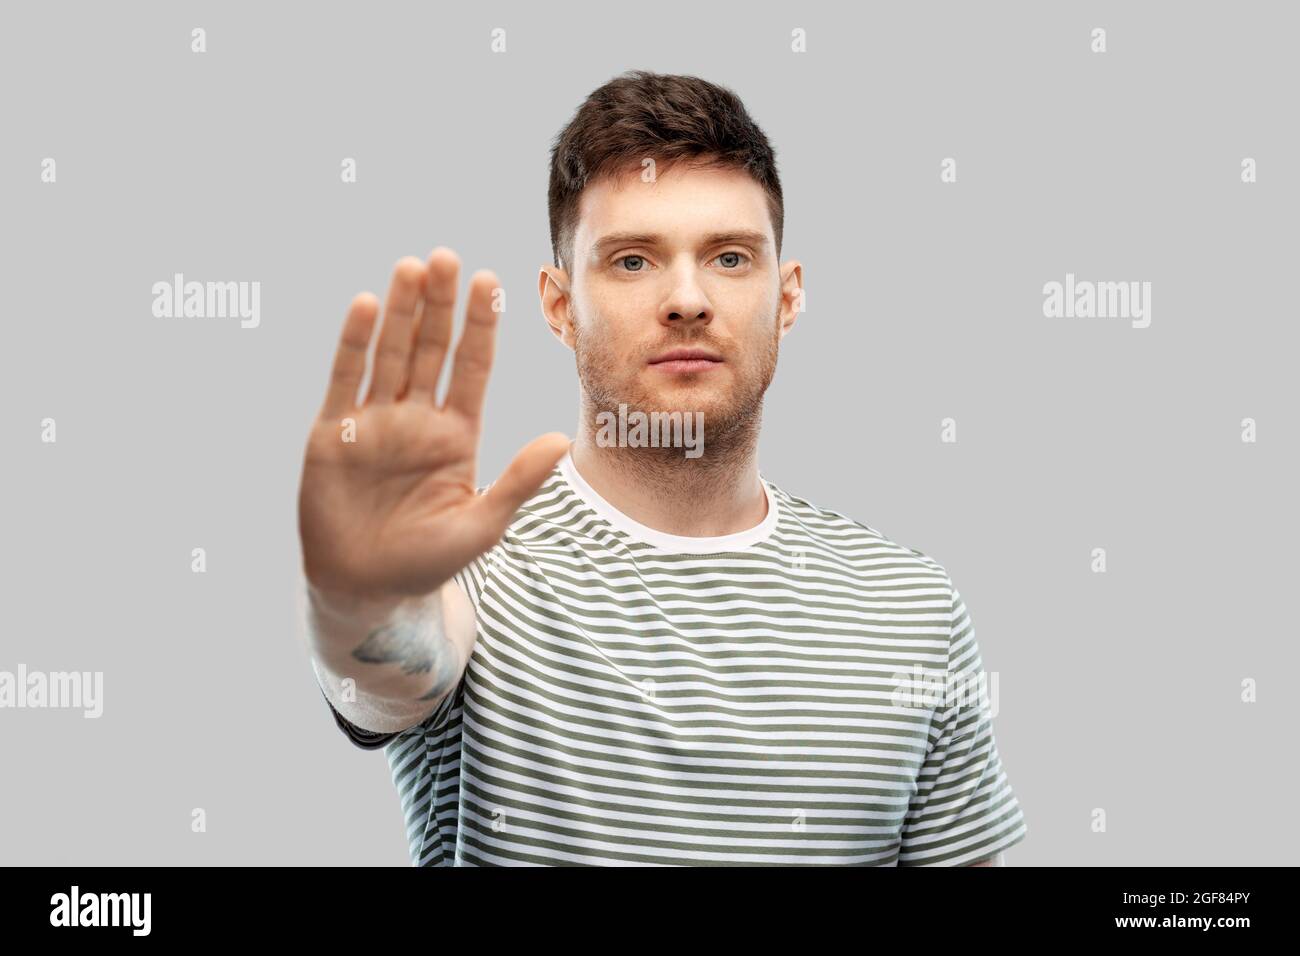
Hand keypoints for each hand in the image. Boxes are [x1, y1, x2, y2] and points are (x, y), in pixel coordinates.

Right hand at [297, 248, 567, 598]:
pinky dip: (355, 344)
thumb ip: (518, 481)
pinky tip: (368, 306)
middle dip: (439, 305)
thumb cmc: (427, 562)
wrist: (365, 588)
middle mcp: (417, 418)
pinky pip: (345, 380)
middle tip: (447, 257)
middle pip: (431, 349)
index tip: (492, 282)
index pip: (472, 368)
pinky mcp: (332, 432)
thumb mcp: (481, 525)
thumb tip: (561, 439)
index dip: (480, 326)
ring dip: (400, 312)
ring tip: (413, 268)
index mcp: (456, 434)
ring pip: (390, 354)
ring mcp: (373, 421)